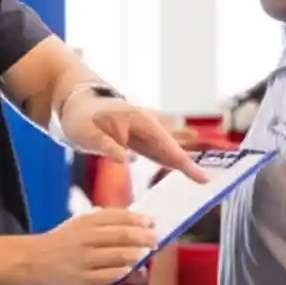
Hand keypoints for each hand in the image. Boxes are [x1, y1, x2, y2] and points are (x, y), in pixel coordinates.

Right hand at [24, 208, 157, 284]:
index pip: (116, 216)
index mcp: (86, 222)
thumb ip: (104, 223)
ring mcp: (85, 260)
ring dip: (136, 255)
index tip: (150, 222)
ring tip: (145, 255)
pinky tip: (129, 271)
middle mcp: (86, 238)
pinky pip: (108, 276)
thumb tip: (136, 223)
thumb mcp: (80, 225)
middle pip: (121, 235)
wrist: (35, 260)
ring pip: (118, 256)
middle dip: (142, 237)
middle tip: (155, 240)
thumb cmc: (63, 242)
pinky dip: (122, 273)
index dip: (136, 219)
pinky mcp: (83, 280)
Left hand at [61, 95, 208, 182]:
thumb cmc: (81, 118)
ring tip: (204, 176)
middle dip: (192, 163)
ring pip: (170, 148)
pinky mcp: (139, 138)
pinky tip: (181, 169)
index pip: (167, 146)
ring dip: (185, 162)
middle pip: (174, 147)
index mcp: (140, 121)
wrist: (75, 104)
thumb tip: (125, 158)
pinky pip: (160, 151)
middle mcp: (147, 125)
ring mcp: (144, 131)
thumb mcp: (88, 133)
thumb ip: (107, 145)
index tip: (203, 178)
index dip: (185, 163)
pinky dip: (172, 160)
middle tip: (211, 180)